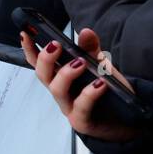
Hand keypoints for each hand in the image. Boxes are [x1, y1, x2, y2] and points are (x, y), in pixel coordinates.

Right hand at [19, 27, 141, 142]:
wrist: (127, 121)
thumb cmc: (108, 94)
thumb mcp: (100, 66)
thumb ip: (91, 49)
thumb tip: (85, 31)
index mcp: (60, 78)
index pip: (39, 62)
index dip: (29, 49)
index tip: (25, 33)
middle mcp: (61, 92)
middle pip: (43, 75)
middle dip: (45, 59)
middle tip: (55, 45)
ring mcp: (69, 107)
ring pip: (57, 90)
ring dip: (66, 73)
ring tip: (81, 62)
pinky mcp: (82, 121)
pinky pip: (81, 107)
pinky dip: (89, 93)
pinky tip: (100, 83)